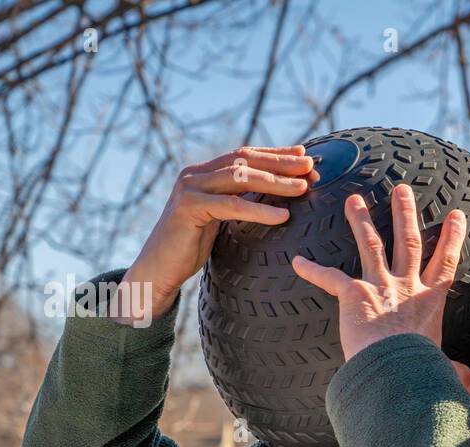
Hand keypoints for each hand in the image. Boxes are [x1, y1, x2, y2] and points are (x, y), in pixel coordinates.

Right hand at [116, 145, 315, 325]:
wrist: (158, 269)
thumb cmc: (190, 246)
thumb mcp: (219, 218)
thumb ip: (237, 202)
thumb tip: (273, 197)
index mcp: (204, 173)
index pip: (245, 155)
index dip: (276, 153)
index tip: (306, 154)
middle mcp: (196, 173)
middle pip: (245, 160)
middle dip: (281, 162)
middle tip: (311, 166)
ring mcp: (190, 188)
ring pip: (240, 178)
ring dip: (275, 182)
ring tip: (303, 188)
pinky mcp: (189, 207)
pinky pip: (231, 206)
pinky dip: (258, 210)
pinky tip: (282, 216)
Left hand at [290, 183, 469, 397]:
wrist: (395, 370)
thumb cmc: (421, 371)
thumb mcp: (444, 370)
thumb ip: (456, 374)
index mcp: (430, 302)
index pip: (446, 262)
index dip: (452, 238)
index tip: (456, 215)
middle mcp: (407, 287)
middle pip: (408, 242)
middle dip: (406, 213)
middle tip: (403, 189)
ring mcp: (380, 287)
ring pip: (372, 245)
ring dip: (362, 221)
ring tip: (354, 200)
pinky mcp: (354, 295)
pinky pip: (329, 278)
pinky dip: (311, 270)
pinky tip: (296, 261)